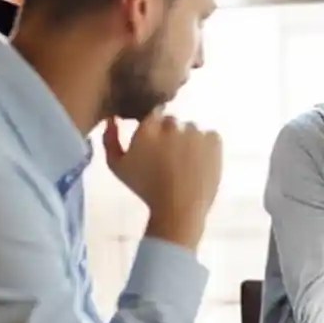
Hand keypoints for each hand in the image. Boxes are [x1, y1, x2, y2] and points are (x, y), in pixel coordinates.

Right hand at [103, 111, 222, 249]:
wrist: (179, 208)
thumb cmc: (145, 189)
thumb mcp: (117, 167)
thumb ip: (110, 140)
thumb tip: (112, 119)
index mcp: (147, 130)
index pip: (154, 114)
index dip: (156, 129)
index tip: (157, 144)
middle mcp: (171, 126)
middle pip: (172, 121)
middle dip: (171, 135)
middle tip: (171, 157)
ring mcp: (194, 133)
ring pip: (192, 128)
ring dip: (189, 140)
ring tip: (186, 163)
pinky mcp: (214, 141)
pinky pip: (211, 136)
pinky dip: (207, 146)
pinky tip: (200, 162)